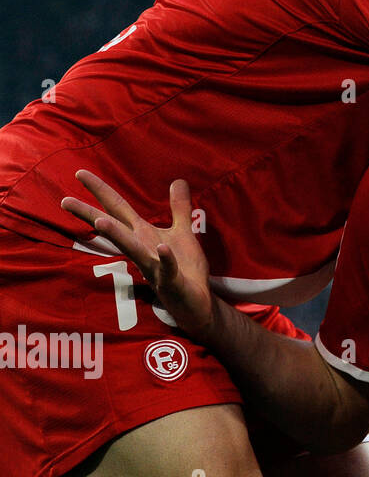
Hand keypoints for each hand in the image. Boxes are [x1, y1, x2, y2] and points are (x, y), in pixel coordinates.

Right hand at [61, 170, 216, 340]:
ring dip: (118, 236)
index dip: (101, 190)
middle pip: (115, 227)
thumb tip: (178, 180)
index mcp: (144, 235)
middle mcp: (143, 249)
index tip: (79, 172)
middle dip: (90, 214)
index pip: (119, 208)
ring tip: (101, 222)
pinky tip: (161, 247)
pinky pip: (167, 269)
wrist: (196, 303)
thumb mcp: (183, 233)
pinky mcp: (172, 281)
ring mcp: (154, 267)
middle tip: (64, 200)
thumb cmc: (186, 269)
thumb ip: (179, 208)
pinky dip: (165, 259)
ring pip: (133, 249)